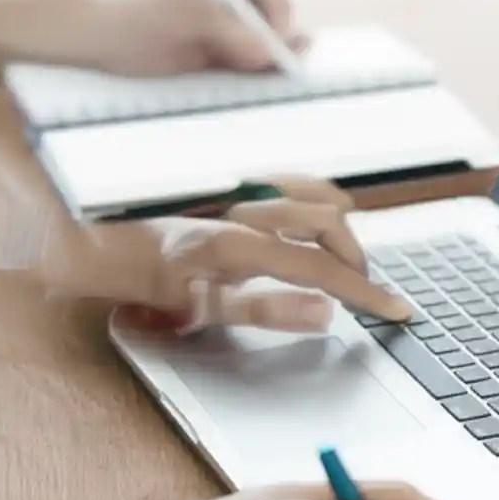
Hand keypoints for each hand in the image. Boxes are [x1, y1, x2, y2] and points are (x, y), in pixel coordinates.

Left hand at [87, 0, 307, 75]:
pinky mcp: (214, 52)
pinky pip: (248, 62)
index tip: (274, 36)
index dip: (281, 8)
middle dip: (285, 36)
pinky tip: (268, 77)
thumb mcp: (187, 16)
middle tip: (288, 62)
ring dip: (277, 56)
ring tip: (285, 71)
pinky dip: (261, 70)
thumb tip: (266, 52)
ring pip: (265, 41)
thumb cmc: (137, 12)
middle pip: (276, 13)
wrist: (98, 36)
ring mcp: (223, 25)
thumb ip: (229, 31)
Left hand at [112, 179, 409, 334]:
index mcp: (239, 246)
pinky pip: (296, 186)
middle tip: (364, 295)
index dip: (366, 293)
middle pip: (330, 226)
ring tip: (345, 267)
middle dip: (356, 262)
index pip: (322, 270)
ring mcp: (244, 195)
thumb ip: (266, 312)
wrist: (102, 243)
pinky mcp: (239, 188)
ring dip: (341, 234)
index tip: (396, 310)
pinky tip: (320, 228)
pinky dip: (320, 207)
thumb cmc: (144, 281)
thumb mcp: (200, 310)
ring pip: (318, 200)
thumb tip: (325, 313)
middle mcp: (246, 212)